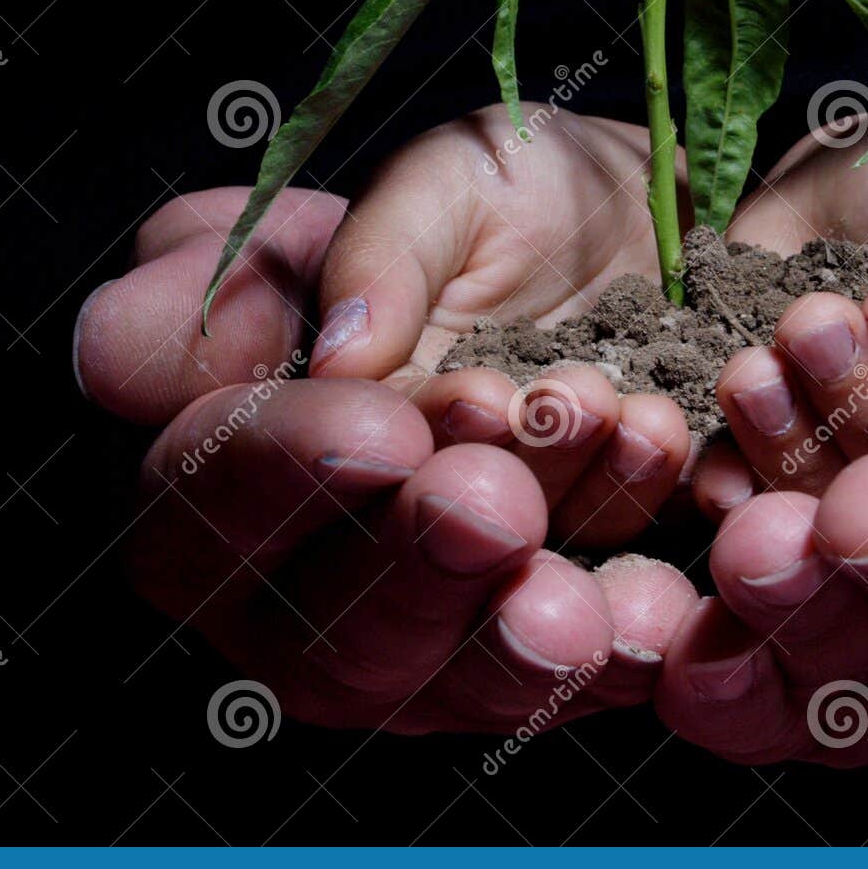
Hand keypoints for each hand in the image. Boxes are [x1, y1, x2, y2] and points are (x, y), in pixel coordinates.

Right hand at [73, 110, 698, 732]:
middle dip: (411, 570)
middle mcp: (327, 569)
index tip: (382, 427)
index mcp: (243, 453)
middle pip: (325, 637)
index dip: (280, 475)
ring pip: (448, 680)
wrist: (662, 259)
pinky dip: (621, 646)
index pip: (205, 502)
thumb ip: (364, 250)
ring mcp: (445, 626)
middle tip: (491, 505)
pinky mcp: (556, 643)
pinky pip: (579, 679)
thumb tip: (334, 353)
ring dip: (515, 628)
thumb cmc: (517, 217)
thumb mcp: (443, 188)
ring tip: (584, 565)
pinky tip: (661, 602)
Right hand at [303, 105, 695, 548]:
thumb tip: (335, 358)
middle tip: (577, 402)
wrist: (645, 182)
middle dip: (531, 465)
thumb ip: (382, 260)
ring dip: (608, 480)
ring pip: (570, 525)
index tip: (480, 396)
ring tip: (647, 417)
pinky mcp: (644, 484)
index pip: (389, 444)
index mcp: (388, 397)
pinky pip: (658, 515)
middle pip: (479, 510)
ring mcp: (558, 485)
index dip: (429, 433)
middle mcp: (465, 462)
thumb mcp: (440, 185)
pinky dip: (677, 488)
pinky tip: (687, 437)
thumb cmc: (519, 171)